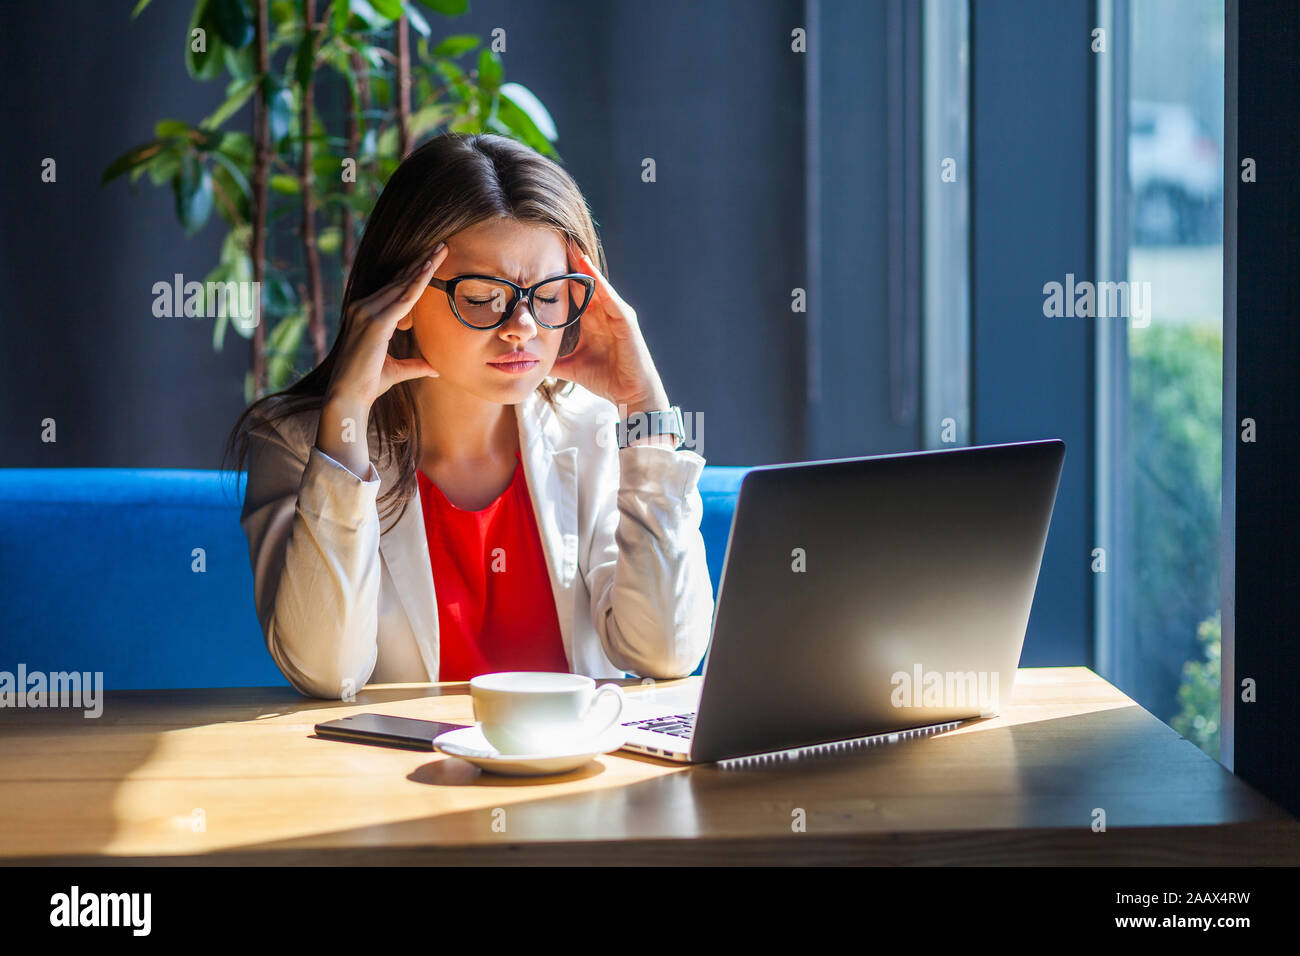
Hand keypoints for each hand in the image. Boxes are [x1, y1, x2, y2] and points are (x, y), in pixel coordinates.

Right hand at [324, 243, 448, 409]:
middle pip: (398, 280)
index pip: (394, 289)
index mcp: (365, 315)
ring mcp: (367, 312)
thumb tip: (434, 368)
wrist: (348, 396)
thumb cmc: (368, 384)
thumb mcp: (396, 370)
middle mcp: (363, 308)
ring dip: (423, 265)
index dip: (413, 274)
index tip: (430, 260)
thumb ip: (415, 365)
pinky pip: (403, 297)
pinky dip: (418, 281)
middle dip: (421, 262)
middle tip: (441, 245)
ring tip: (441, 249)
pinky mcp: (376, 322)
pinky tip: (430, 268)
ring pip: (402, 284)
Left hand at [549, 237, 667, 409]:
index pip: (573, 291)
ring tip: (569, 245)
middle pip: (584, 280)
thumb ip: (550, 359)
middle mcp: (604, 312)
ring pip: (597, 284)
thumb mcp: (568, 365)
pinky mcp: (626, 320)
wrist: (628, 395)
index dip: (558, 275)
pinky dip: (599, 282)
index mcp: (591, 320)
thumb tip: (524, 359)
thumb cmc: (604, 378)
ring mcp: (616, 314)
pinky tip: (588, 268)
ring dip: (584, 264)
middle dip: (570, 261)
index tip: (539, 258)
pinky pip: (610, 297)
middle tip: (553, 238)